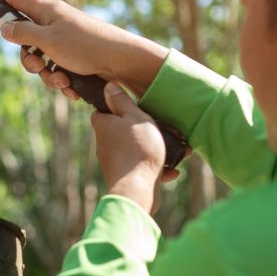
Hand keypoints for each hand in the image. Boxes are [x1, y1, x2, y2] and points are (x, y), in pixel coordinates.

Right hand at [0, 0, 168, 98]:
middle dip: (29, 60)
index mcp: (47, 11)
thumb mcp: (48, 40)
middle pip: (25, 41)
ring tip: (63, 81)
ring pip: (41, 62)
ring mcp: (65, 42)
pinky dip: (63, 83)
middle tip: (40, 66)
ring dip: (49, 76)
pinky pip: (58, 72)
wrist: (123, 62)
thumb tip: (3, 26)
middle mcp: (54, 24)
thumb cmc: (86, 45)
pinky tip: (73, 88)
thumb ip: (23, 33)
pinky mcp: (75, 59)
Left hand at [91, 82, 178, 212]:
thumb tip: (108, 86)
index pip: (102, 112)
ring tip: (174, 150)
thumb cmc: (137, 150)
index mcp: (103, 126)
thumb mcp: (135, 118)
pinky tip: (171, 171)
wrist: (136, 190)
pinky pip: (142, 168)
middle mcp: (105, 145)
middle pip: (121, 131)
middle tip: (161, 129)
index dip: (116, 108)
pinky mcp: (126, 178)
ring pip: (135, 150)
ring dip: (153, 150)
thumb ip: (123, 102)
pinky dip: (156, 168)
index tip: (133, 108)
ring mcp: (115, 163)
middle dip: (142, 130)